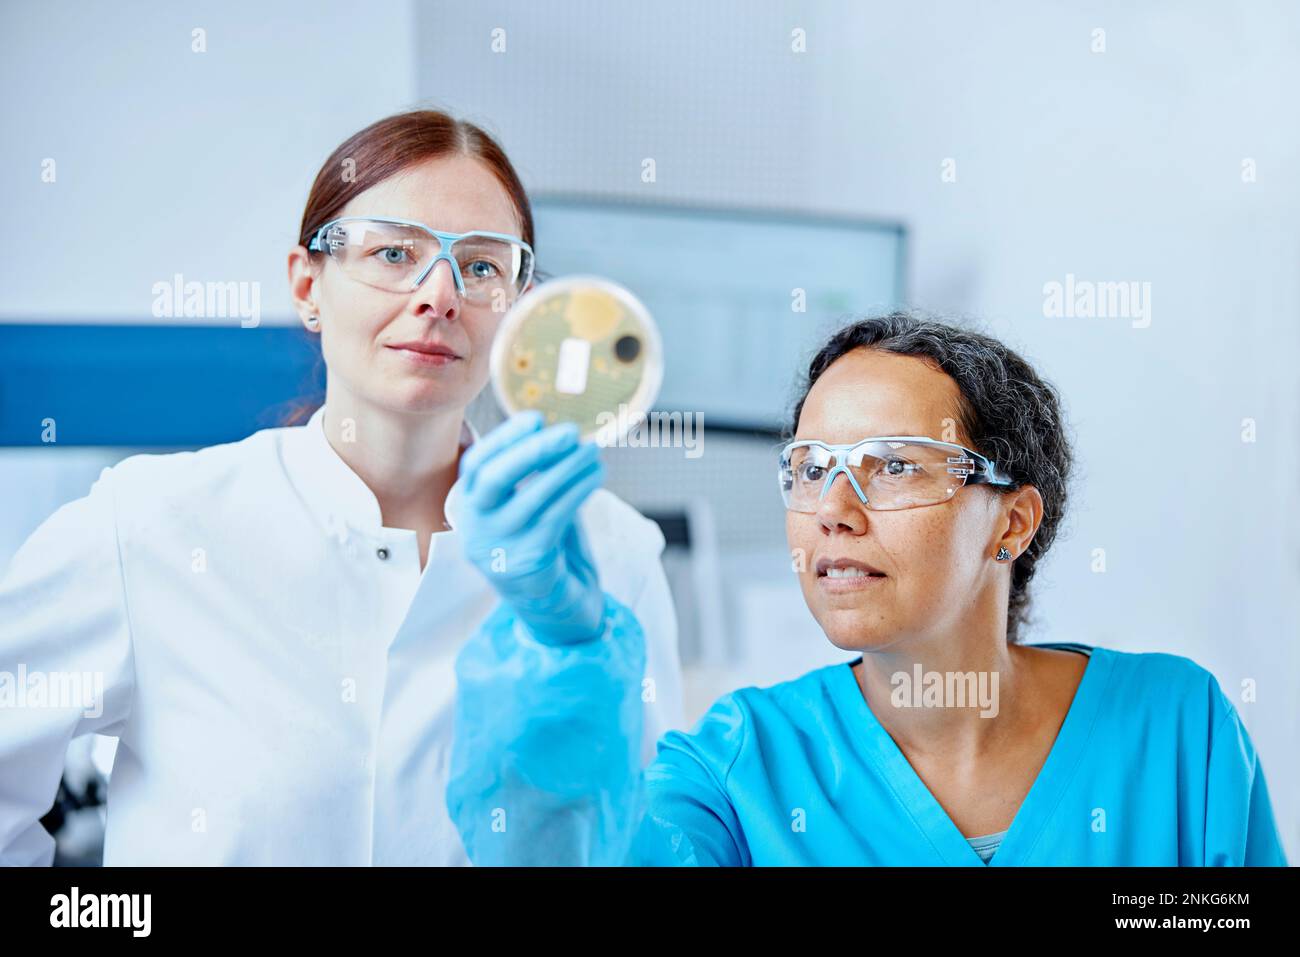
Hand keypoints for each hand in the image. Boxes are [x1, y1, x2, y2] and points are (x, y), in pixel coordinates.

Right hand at [457, 411, 606, 644]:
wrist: (560, 615)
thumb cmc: (548, 555)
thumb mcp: (535, 511)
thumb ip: (538, 479)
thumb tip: (560, 435)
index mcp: (470, 514)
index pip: (476, 467)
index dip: (504, 439)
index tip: (535, 418)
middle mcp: (477, 532)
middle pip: (495, 480)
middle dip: (532, 450)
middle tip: (569, 431)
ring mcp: (500, 551)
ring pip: (532, 497)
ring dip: (568, 469)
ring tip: (593, 452)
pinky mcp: (530, 564)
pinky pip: (555, 517)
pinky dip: (578, 491)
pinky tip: (595, 476)